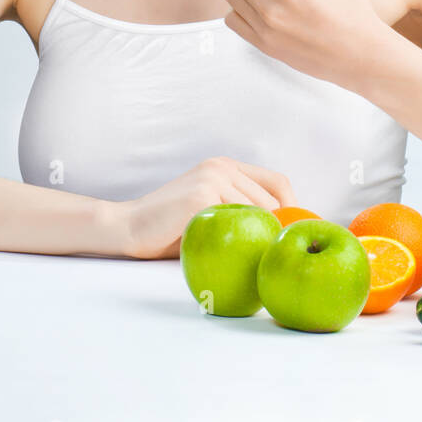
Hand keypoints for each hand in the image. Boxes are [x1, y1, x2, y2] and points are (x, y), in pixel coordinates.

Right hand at [112, 156, 295, 259]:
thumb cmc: (170, 228)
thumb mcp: (211, 211)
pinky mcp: (202, 195)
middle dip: (273, 229)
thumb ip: (240, 211)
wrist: (128, 227)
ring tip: (244, 255)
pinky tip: (223, 252)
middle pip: (271, 201)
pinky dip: (233, 241)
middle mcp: (222, 166)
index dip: (292, 207)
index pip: (278, 182)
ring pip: (256, 214)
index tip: (293, 232)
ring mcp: (212, 178)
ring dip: (252, 238)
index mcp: (226, 165)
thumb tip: (283, 232)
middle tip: (270, 253)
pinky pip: (234, 223)